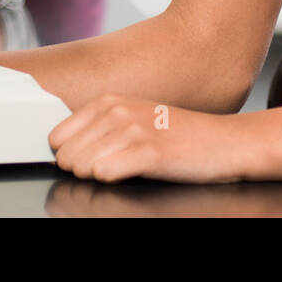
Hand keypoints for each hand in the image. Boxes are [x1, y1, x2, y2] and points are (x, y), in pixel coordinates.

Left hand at [49, 94, 256, 183]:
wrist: (225, 142)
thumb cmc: (180, 136)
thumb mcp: (134, 119)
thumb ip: (99, 129)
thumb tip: (63, 152)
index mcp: (109, 101)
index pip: (57, 137)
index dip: (72, 155)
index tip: (91, 159)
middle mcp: (117, 111)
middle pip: (66, 157)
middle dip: (83, 169)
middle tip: (115, 166)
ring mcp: (132, 130)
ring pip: (82, 167)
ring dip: (100, 176)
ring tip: (128, 168)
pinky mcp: (148, 153)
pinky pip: (104, 174)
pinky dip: (114, 180)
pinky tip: (136, 172)